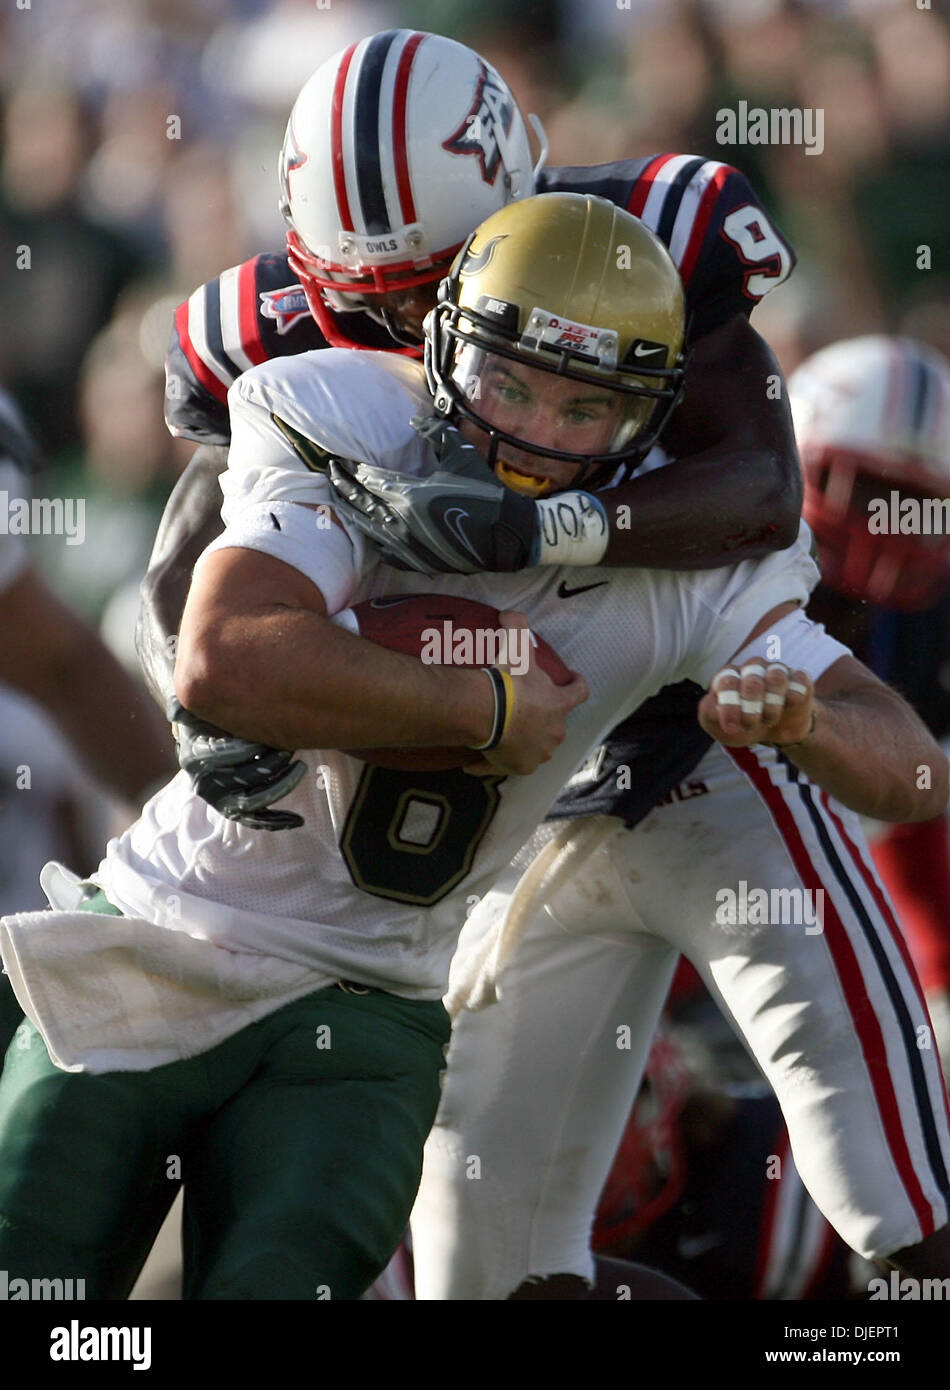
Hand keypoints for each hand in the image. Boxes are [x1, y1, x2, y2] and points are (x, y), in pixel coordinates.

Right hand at [169, 700, 307, 829]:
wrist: (205, 746)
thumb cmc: (205, 722)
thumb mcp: (193, 711)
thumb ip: (185, 705)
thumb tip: (175, 709)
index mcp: (194, 759)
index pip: (219, 754)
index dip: (244, 746)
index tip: (266, 735)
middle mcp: (206, 785)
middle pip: (242, 778)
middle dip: (270, 763)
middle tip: (290, 748)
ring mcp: (222, 802)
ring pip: (254, 802)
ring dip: (280, 786)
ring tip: (301, 768)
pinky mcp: (237, 812)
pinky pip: (258, 821)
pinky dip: (278, 821)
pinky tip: (299, 820)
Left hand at [326, 416, 538, 573]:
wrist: (506, 535)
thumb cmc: (485, 493)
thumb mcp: (462, 455)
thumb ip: (436, 433)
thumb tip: (416, 419)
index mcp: (410, 494)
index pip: (370, 479)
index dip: (355, 468)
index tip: (344, 459)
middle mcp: (401, 521)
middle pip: (360, 502)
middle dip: (342, 486)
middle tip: (330, 473)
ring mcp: (407, 545)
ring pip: (366, 528)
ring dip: (350, 511)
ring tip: (339, 500)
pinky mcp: (416, 562)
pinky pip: (383, 551)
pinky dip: (371, 538)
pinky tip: (366, 529)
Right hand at [464, 611, 589, 776]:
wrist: (489, 714)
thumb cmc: (509, 682)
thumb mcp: (517, 648)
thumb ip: (517, 626)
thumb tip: (510, 612)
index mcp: (559, 705)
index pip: (580, 693)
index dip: (577, 685)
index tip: (574, 680)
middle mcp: (555, 732)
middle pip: (556, 726)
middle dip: (544, 719)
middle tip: (524, 709)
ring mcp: (538, 753)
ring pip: (534, 748)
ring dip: (523, 742)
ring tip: (502, 734)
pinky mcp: (518, 768)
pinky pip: (505, 766)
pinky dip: (492, 763)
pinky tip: (475, 763)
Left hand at [698, 659, 815, 749]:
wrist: (773, 732)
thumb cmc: (740, 725)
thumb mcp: (717, 725)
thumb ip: (709, 713)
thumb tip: (716, 708)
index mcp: (728, 677)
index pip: (727, 683)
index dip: (730, 707)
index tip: (732, 727)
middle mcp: (752, 669)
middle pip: (752, 681)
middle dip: (751, 709)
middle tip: (750, 725)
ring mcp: (775, 671)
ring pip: (776, 677)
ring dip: (772, 704)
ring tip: (769, 719)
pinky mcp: (798, 679)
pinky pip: (800, 680)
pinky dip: (795, 695)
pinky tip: (789, 705)